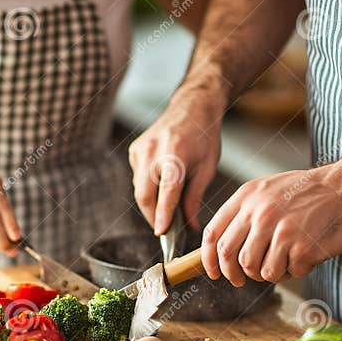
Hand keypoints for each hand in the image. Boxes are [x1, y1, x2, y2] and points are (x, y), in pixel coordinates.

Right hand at [129, 84, 224, 233]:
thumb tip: (189, 226)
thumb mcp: (207, 169)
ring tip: (166, 209)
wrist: (192, 106)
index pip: (166, 193)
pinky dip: (148, 187)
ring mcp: (141, 150)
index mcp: (175, 156)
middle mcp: (154, 152)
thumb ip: (194, 199)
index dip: (163, 216)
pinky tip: (161, 184)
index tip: (162, 233)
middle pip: (145, 196)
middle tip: (164, 230)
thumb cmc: (204, 137)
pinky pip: (137, 178)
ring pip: (139, 189)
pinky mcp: (135, 150)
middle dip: (153, 216)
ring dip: (150, 203)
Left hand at [201, 161, 341, 286]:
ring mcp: (280, 231)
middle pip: (230, 256)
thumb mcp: (267, 190)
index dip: (208, 259)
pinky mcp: (301, 248)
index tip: (214, 272)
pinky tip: (304, 256)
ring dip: (266, 273)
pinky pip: (286, 273)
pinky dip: (293, 271)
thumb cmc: (309, 192)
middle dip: (232, 274)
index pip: (213, 234)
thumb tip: (221, 249)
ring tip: (283, 260)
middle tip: (240, 279)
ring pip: (257, 270)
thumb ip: (244, 214)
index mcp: (247, 197)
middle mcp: (260, 213)